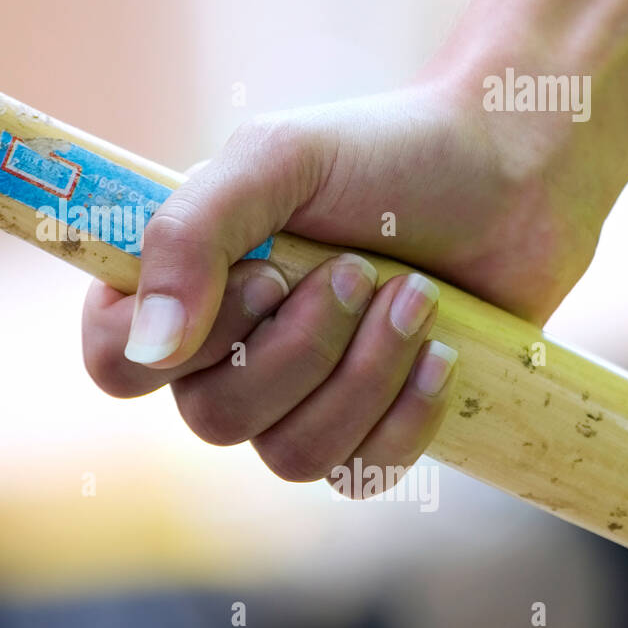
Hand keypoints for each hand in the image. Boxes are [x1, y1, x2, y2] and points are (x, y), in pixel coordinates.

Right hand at [81, 78, 600, 491]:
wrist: (512, 174)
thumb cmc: (383, 153)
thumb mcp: (275, 160)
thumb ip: (191, 234)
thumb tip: (152, 347)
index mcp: (180, 284)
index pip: (115, 361)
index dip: (175, 346)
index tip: (263, 277)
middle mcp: (224, 351)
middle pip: (210, 418)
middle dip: (301, 347)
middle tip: (361, 268)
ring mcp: (294, 397)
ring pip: (287, 454)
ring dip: (360, 376)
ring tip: (414, 297)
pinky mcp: (365, 429)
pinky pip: (354, 475)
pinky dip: (402, 416)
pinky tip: (440, 353)